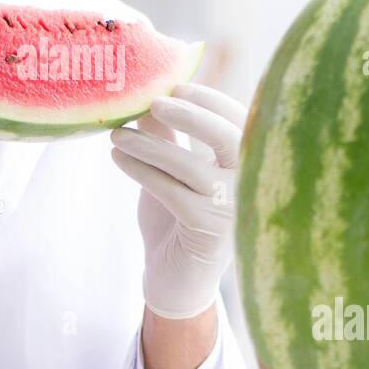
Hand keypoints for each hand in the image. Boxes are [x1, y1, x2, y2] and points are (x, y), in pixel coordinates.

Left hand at [109, 83, 242, 319]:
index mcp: (250, 164)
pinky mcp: (208, 231)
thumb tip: (149, 92)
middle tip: (154, 102)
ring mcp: (233, 209)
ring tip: (116, 135)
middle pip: (230, 138)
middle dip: (192, 116)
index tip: (176, 87)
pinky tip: (118, 159)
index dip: (211, 101)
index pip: (242, 121)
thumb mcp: (173, 171)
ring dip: (150, 146)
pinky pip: (172, 192)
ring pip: (192, 167)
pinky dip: (141, 171)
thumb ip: (168, 134)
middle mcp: (251, 185)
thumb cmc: (178, 218)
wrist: (177, 280)